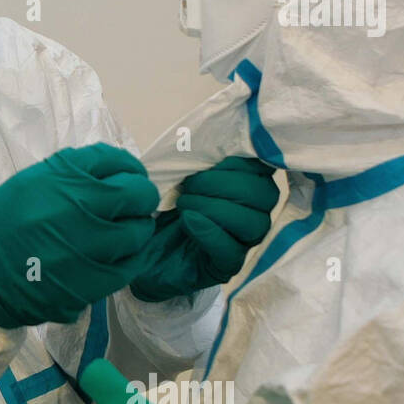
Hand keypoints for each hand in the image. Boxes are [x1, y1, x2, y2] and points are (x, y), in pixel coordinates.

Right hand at [0, 143, 157, 328]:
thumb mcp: (29, 183)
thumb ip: (72, 174)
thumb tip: (115, 174)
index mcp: (59, 178)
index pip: (116, 162)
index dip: (130, 168)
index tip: (130, 176)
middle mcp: (76, 208)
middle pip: (136, 194)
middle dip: (141, 197)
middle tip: (134, 204)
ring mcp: (86, 248)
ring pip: (138, 233)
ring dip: (137, 229)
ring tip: (126, 232)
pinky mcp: (89, 283)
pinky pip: (129, 267)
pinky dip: (131, 259)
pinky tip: (121, 257)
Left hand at [129, 156, 277, 301]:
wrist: (137, 246)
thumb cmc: (161, 207)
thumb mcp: (177, 175)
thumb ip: (198, 159)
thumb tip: (208, 136)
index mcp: (246, 188)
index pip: (266, 170)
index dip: (244, 160)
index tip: (213, 156)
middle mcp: (253, 215)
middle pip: (265, 195)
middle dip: (224, 183)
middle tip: (189, 186)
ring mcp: (242, 244)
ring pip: (253, 223)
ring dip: (214, 207)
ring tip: (184, 204)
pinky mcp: (225, 267)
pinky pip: (233, 251)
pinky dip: (209, 231)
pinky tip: (188, 220)